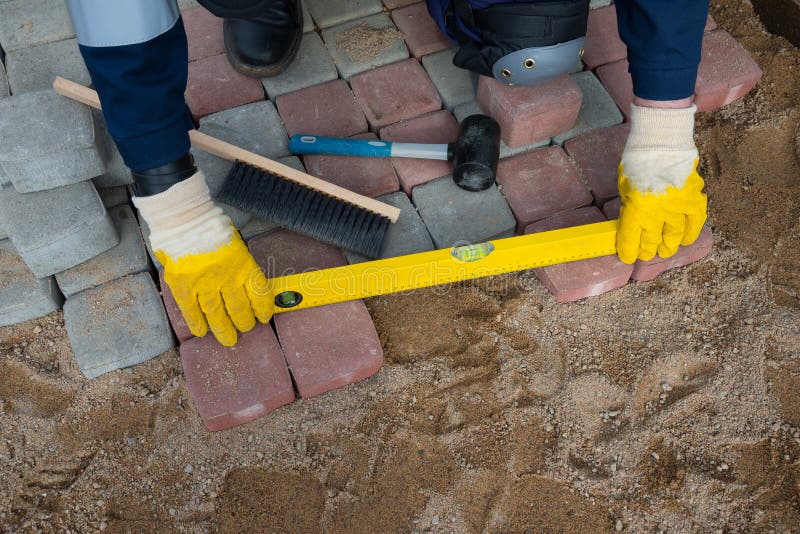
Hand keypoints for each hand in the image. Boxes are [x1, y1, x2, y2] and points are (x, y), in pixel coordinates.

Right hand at [134, 171, 272, 345]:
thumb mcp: (236, 244)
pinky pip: (191, 311)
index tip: (264, 317)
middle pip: (239, 308)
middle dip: (244, 322)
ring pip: (217, 314)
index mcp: (243, 265)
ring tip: (229, 339)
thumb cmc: (212, 227)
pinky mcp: (183, 287)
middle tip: (245, 329)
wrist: (185, 219)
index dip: (263, 309)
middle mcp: (226, 278)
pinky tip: (202, 332)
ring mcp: (204, 285)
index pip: (259, 294)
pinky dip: (197, 323)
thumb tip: (249, 285)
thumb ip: (241, 265)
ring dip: (223, 329)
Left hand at [616, 103, 707, 263]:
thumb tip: (631, 221)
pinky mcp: (694, 199)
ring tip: (665, 250)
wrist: (662, 142)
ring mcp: (678, 208)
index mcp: (637, 211)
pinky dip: (691, 233)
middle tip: (647, 254)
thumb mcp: (624, 186)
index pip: (631, 240)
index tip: (628, 257)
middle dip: (648, 250)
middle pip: (652, 241)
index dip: (629, 251)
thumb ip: (629, 206)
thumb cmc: (637, 161)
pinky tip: (686, 240)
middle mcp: (658, 214)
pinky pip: (695, 222)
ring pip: (674, 236)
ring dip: (669, 245)